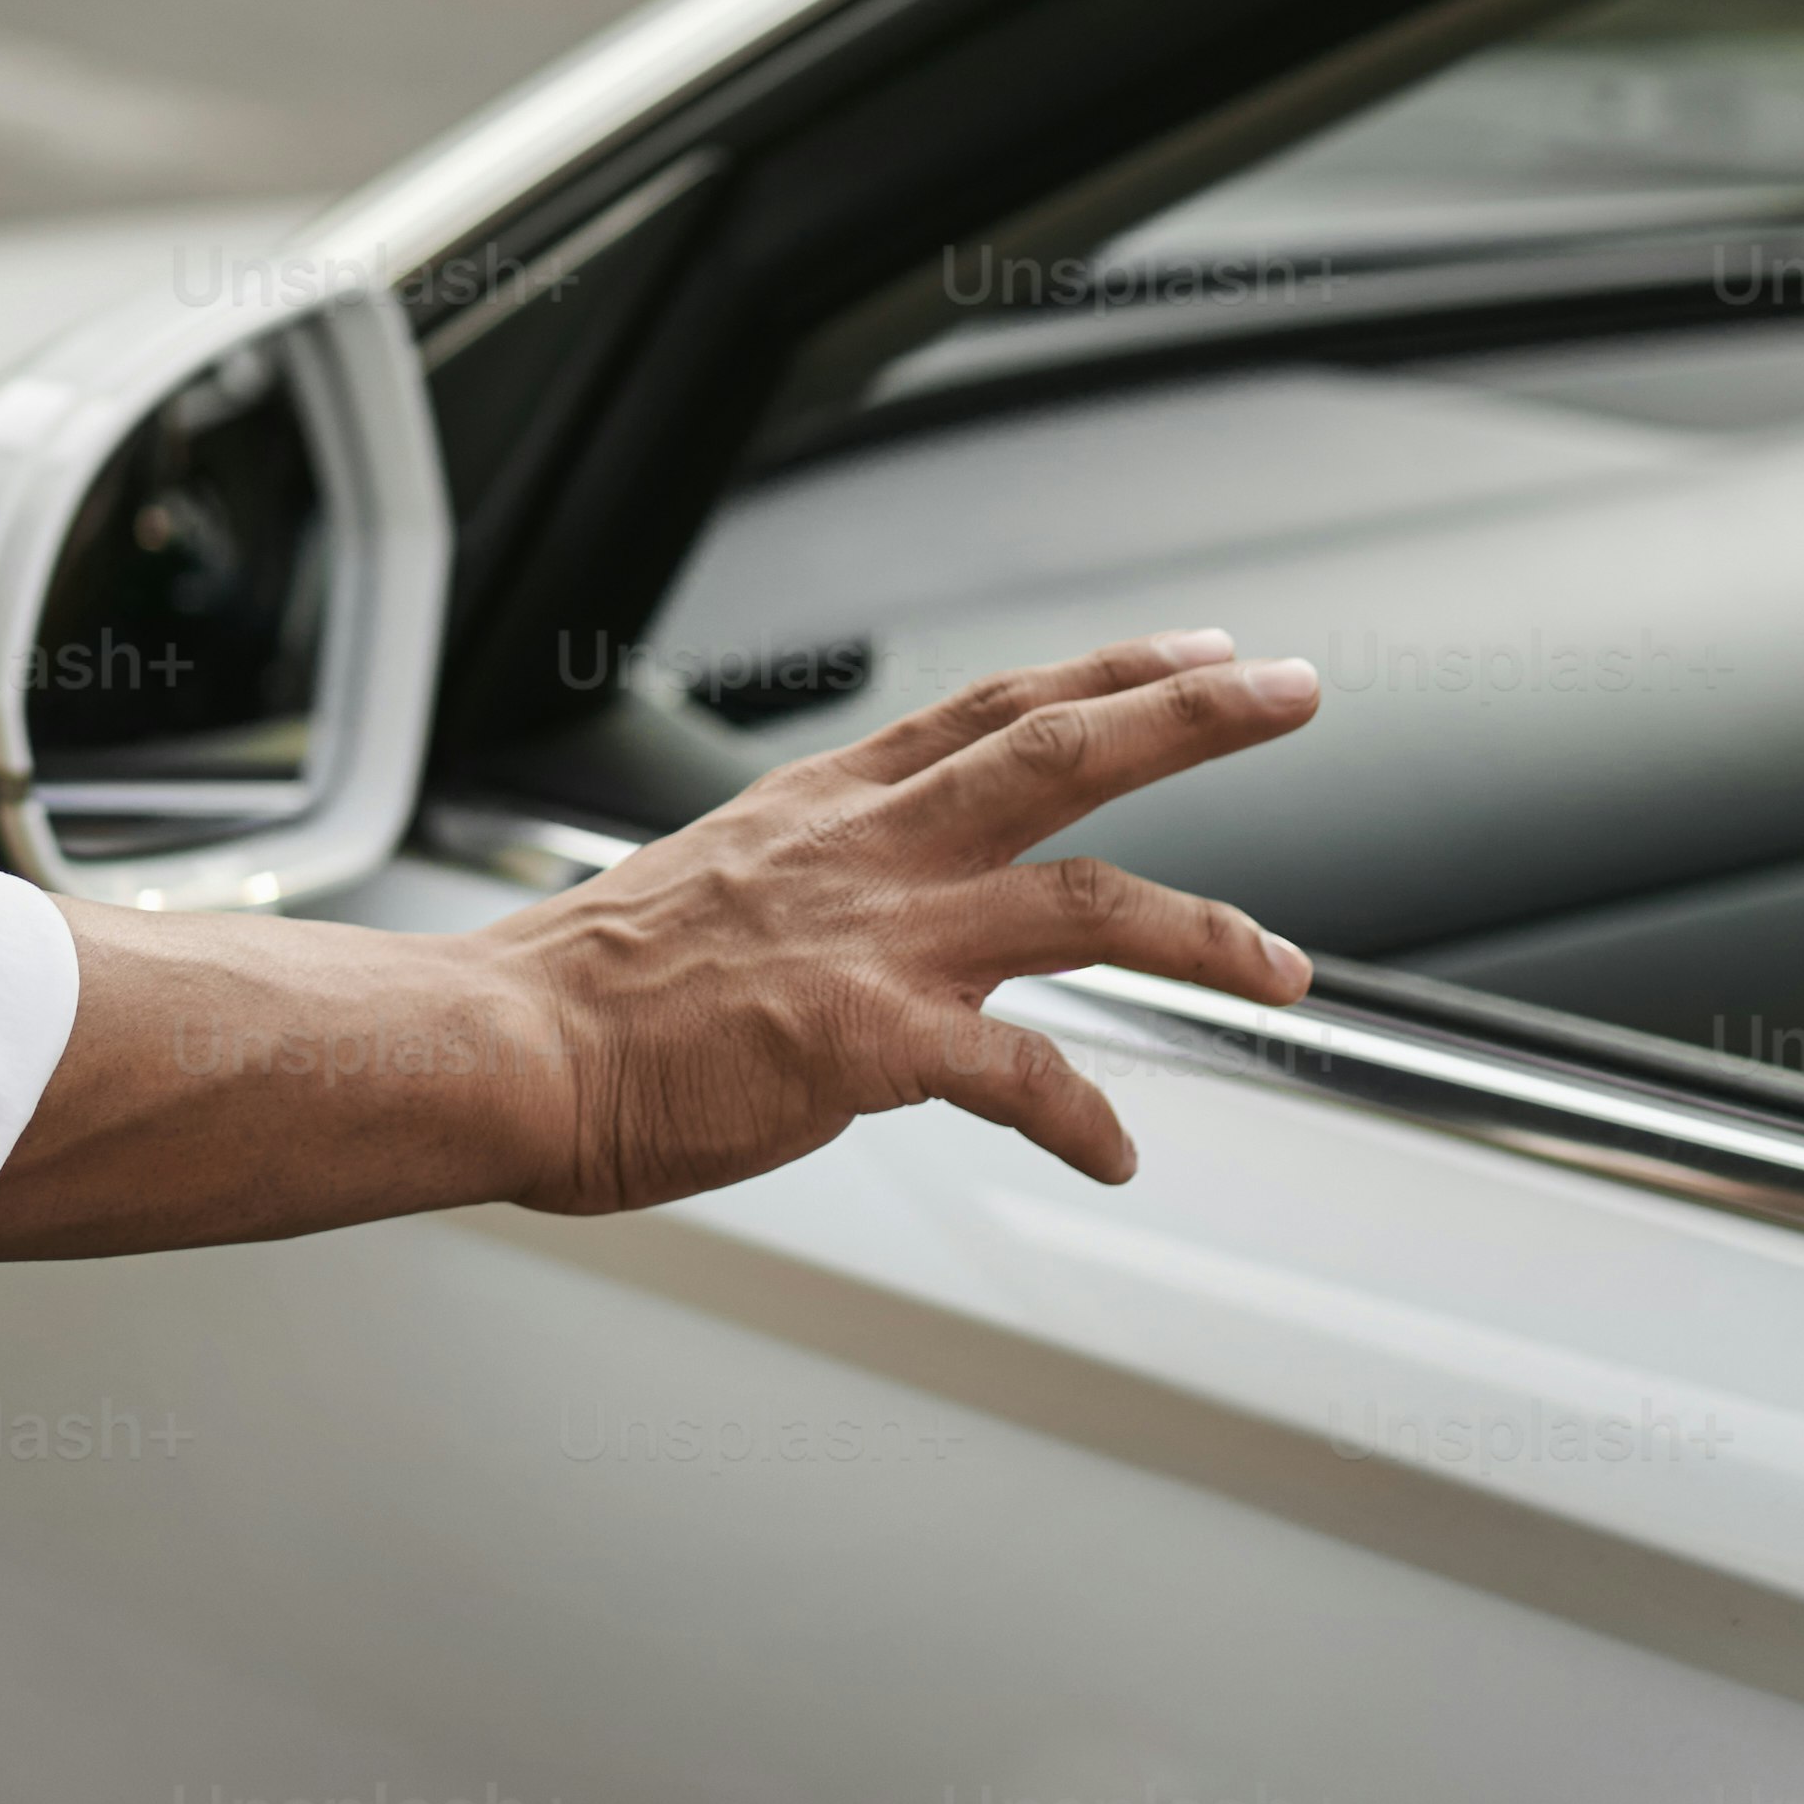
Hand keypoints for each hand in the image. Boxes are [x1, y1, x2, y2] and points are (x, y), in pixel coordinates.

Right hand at [470, 629, 1324, 1209]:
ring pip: (1088, 900)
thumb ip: (808, 894)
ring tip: (1285, 971)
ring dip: (1208, 931)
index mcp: (827, 806)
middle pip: (1066, 749)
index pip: (996, 707)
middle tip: (1295, 691)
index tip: (1191, 650)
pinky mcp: (872, 1041)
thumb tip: (851, 931)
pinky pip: (1024, 1077)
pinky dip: (1085, 1118)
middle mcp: (869, 849)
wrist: (508, 1043)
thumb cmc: (582, 991)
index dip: (1107, 671)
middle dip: (1194, 715)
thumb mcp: (708, 885)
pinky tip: (1116, 1153)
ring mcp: (878, 938)